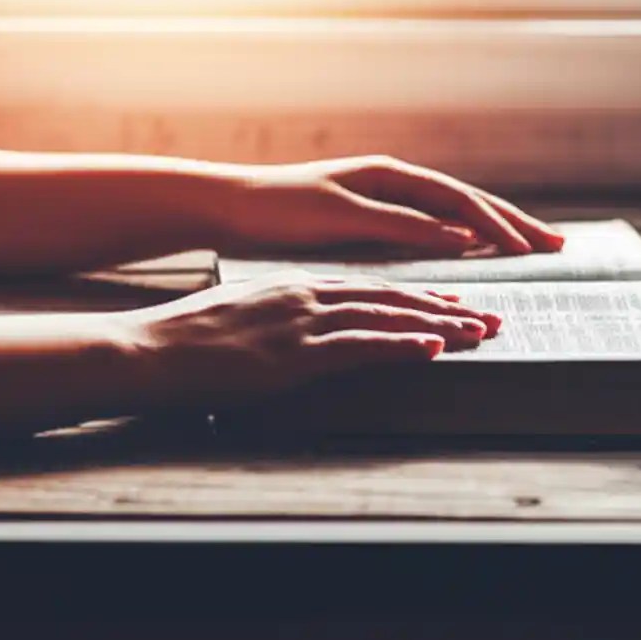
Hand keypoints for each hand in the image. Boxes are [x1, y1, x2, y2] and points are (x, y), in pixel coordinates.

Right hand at [124, 270, 500, 403]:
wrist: (149, 350)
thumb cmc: (188, 339)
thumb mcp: (243, 314)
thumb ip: (281, 315)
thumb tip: (302, 330)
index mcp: (297, 285)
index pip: (372, 286)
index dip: (419, 295)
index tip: (456, 303)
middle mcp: (308, 296)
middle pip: (393, 296)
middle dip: (447, 307)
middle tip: (491, 316)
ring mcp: (303, 323)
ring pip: (388, 317)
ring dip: (440, 325)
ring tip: (481, 333)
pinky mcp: (295, 354)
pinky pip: (361, 347)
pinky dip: (402, 345)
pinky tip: (434, 348)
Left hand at [217, 156, 564, 255]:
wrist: (233, 206)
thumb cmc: (281, 209)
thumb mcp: (344, 217)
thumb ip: (405, 226)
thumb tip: (466, 236)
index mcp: (392, 177)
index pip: (462, 202)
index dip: (502, 226)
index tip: (534, 250)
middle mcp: (395, 182)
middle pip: (469, 202)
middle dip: (515, 223)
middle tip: (558, 246)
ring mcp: (387, 198)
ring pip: (455, 214)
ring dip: (496, 229)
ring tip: (533, 245)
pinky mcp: (374, 217)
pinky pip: (434, 226)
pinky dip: (465, 238)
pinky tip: (478, 251)